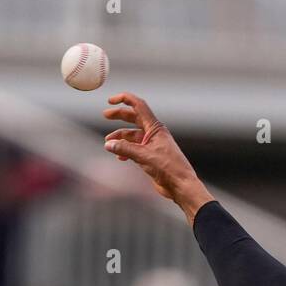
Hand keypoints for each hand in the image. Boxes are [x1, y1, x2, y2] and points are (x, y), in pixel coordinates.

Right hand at [102, 92, 213, 223]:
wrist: (180, 185)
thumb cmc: (169, 168)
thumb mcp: (144, 156)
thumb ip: (125, 149)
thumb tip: (108, 144)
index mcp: (155, 128)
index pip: (139, 106)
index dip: (124, 100)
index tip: (110, 100)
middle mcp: (153, 134)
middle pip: (133, 118)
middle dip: (119, 116)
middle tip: (105, 115)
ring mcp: (152, 145)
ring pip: (132, 136)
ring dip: (120, 138)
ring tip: (108, 144)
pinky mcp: (150, 157)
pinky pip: (134, 149)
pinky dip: (125, 151)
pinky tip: (119, 157)